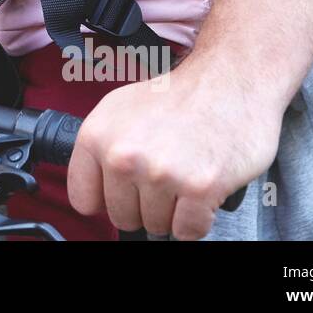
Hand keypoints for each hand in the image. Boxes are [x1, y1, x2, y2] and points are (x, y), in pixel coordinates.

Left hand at [67, 53, 280, 238]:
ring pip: (157, 226)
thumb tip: (92, 192)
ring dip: (173, 210)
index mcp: (97, 136)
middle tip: (163, 175)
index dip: (107, 199)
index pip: (83, 199)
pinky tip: (201, 191)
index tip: (123, 192)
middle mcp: (123, 155)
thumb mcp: (119, 109)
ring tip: (184, 174)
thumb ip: (100, 149)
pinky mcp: (199, 188)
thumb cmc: (178, 96)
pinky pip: (188, 232)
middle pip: (122, 217)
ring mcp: (160, 173)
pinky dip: (197, 220)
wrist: (229, 80)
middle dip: (144, 205)